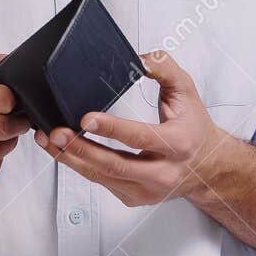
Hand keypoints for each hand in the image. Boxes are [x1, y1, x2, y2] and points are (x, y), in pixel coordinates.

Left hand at [34, 50, 227, 206]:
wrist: (207, 167)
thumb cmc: (193, 127)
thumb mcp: (187, 91)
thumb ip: (164, 68)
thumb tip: (136, 58)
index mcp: (178, 144)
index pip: (141, 138)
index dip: (112, 129)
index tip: (86, 118)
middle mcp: (163, 173)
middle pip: (114, 165)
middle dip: (80, 148)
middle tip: (55, 133)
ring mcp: (146, 190)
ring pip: (102, 177)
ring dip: (71, 159)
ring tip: (48, 140)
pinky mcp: (133, 197)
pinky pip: (101, 182)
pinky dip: (79, 166)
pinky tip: (62, 151)